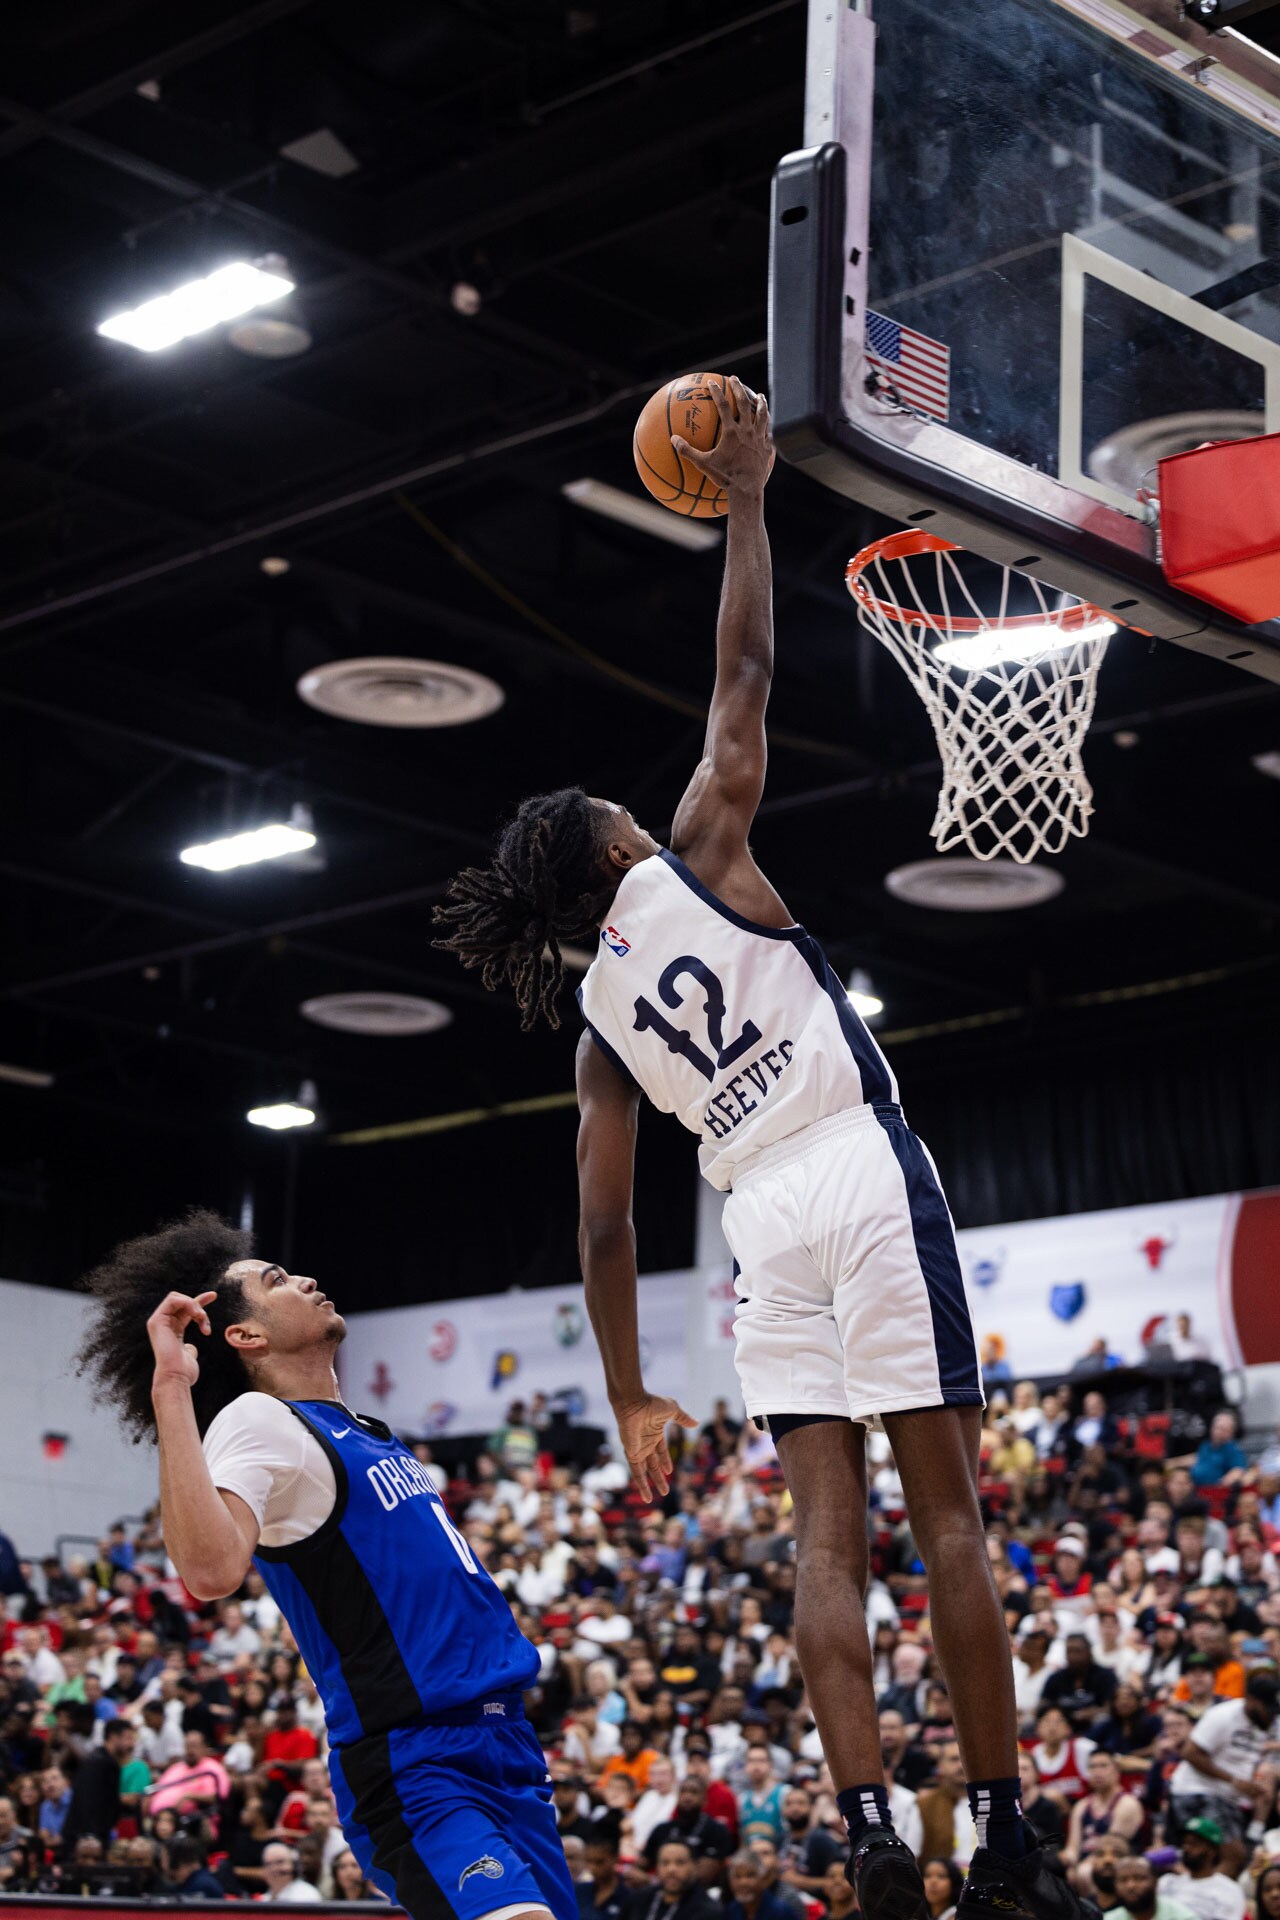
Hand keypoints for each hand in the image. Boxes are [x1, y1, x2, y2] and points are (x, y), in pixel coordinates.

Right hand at [147, 1289, 215, 1391]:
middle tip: (205, 1321)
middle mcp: (163, 1324)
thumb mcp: (190, 1355)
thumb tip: (191, 1349)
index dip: (200, 1300)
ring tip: (202, 1319)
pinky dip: (187, 1303)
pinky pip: (172, 1300)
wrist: (176, 1377)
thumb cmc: (184, 1371)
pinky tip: (196, 1315)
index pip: (186, 1309)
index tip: (213, 1296)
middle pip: (182, 1301)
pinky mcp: (156, 1320)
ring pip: (177, 1298)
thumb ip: (190, 1349)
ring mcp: (158, 1322)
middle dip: (198, 1306)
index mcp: (172, 1330)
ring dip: (194, 1305)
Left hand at [613, 1391, 697, 1501]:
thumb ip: (683, 1418)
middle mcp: (645, 1442)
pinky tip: (645, 1494)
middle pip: (653, 1464)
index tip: (669, 1471)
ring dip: (649, 1484)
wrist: (634, 1402)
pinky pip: (635, 1471)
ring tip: (652, 1499)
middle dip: (659, 1477)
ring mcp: (637, 1448)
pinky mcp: (631, 1452)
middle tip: (665, 1492)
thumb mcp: (673, 1410)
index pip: (660, 1450)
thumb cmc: (652, 1403)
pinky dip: (640, 1483)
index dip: (665, 1460)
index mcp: (654, 1432)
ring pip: (644, 1470)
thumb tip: (696, 1423)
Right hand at [671, 376, 773, 500]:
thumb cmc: (725, 478)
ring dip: (760, 403)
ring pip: (762, 414)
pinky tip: (768, 423)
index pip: (723, 406)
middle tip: (735, 379)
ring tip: (759, 395)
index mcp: (731, 432)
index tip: (712, 383)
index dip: (717, 392)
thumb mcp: (704, 465)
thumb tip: (673, 440)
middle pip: (745, 403)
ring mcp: (759, 438)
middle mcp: (747, 431)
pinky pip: (769, 431)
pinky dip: (768, 424)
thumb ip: (687, 451)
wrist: (747, 490)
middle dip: (739, 389)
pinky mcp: (767, 448)